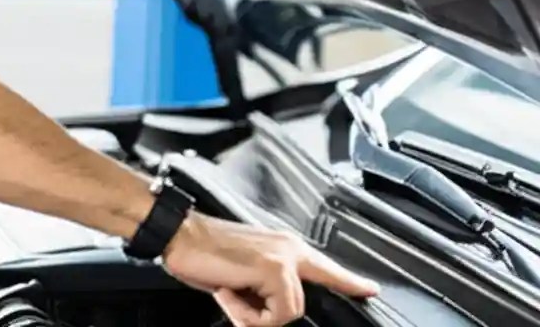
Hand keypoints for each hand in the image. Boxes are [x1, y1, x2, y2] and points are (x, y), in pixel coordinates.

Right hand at [161, 212, 379, 326]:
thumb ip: (260, 287)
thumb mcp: (238, 273)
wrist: (179, 235)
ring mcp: (284, 258)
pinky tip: (228, 291)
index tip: (370, 289)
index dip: (350, 281)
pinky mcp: (275, 269)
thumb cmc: (201, 252)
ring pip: (288, 313)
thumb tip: (262, 313)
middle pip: (299, 305)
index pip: (325, 267)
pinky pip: (275, 314)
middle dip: (263, 315)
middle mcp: (289, 249)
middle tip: (231, 296)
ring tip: (228, 291)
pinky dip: (248, 314)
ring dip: (252, 315)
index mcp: (283, 246)